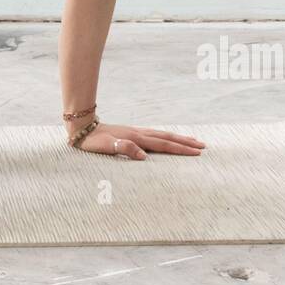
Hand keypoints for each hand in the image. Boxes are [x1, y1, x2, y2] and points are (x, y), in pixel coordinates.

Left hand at [73, 122, 206, 158]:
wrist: (81, 127)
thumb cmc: (93, 141)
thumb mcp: (107, 147)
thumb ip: (125, 149)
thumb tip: (144, 157)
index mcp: (136, 138)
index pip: (163, 145)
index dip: (180, 149)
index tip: (196, 152)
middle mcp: (139, 133)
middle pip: (167, 137)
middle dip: (185, 142)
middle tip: (202, 146)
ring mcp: (136, 131)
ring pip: (162, 134)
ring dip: (178, 138)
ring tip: (192, 140)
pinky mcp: (131, 133)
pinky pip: (154, 134)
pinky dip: (165, 136)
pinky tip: (167, 138)